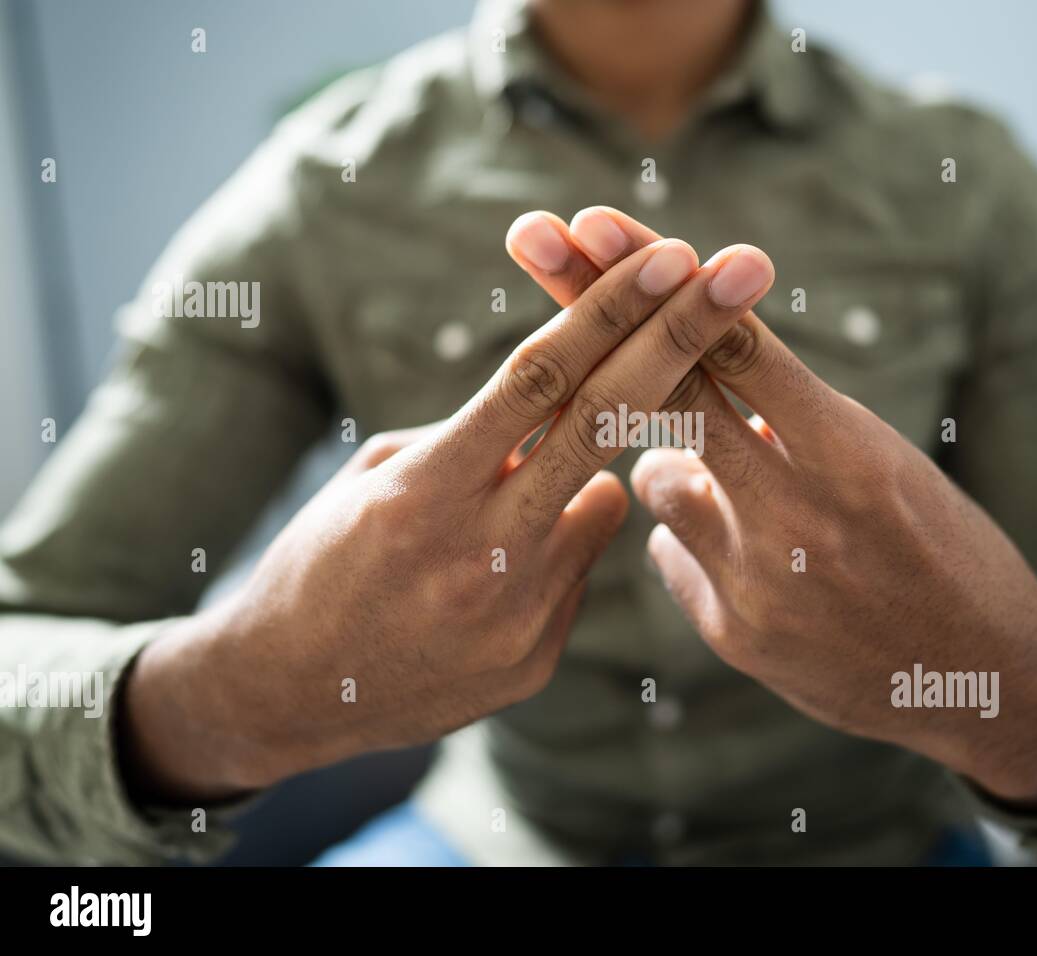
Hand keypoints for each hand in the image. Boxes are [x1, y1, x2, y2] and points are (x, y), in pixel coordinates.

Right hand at [121, 219, 774, 800]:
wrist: (287, 693)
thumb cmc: (323, 559)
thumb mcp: (380, 478)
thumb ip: (480, 444)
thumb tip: (575, 428)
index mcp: (425, 487)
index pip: (539, 377)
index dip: (613, 309)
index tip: (675, 256)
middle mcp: (481, 549)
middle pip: (606, 420)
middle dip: (683, 337)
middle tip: (745, 274)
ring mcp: (515, 612)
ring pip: (602, 499)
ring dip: (586, 472)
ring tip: (493, 504)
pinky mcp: (533, 659)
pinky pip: (575, 570)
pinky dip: (556, 545)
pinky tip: (484, 574)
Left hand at [518, 206, 1036, 807]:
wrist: (984, 675)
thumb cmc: (942, 544)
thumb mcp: (887, 459)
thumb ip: (791, 417)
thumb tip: (698, 368)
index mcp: (851, 452)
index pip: (734, 343)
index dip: (658, 278)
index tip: (592, 222)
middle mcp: (797, 511)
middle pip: (668, 387)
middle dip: (597, 310)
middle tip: (536, 237)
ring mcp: (756, 577)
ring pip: (656, 474)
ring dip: (679, 463)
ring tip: (753, 492)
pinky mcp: (733, 631)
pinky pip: (671, 551)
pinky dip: (699, 538)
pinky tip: (757, 564)